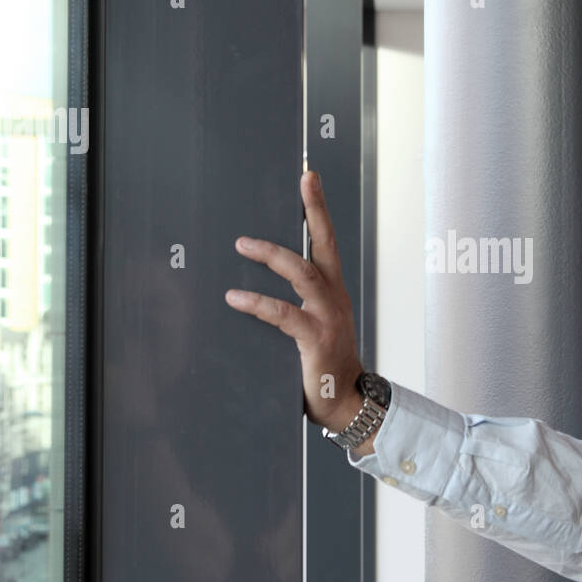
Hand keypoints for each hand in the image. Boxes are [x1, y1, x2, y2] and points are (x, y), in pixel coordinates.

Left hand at [225, 170, 364, 430]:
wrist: (346, 403)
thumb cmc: (324, 366)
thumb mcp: (313, 327)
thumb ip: (293, 306)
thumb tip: (246, 287)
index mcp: (333, 292)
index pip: (326, 243)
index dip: (318, 210)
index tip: (309, 178)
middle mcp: (334, 297)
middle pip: (325, 245)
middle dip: (315, 211)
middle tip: (303, 182)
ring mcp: (328, 316)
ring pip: (303, 273)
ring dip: (272, 255)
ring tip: (243, 245)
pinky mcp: (316, 338)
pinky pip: (284, 314)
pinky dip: (258, 303)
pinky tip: (235, 298)